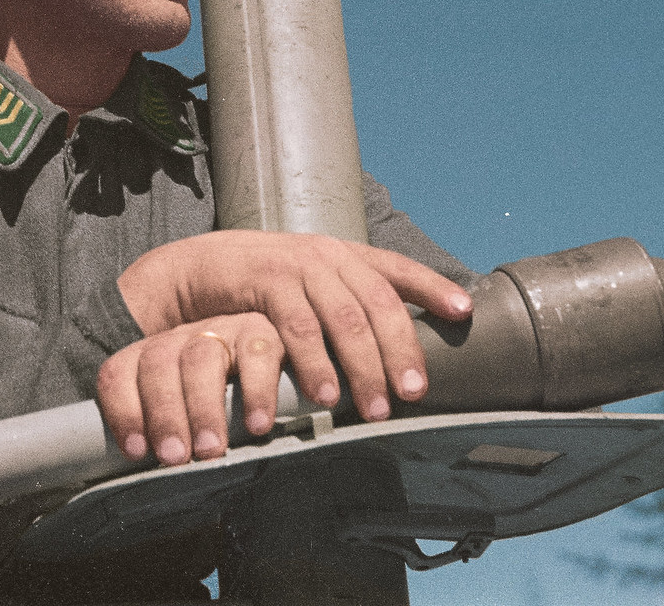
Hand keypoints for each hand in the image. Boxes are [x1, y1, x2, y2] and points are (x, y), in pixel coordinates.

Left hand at [97, 313, 283, 464]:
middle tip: (175, 457)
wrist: (279, 341)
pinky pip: (258, 352)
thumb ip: (169, 435)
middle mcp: (181, 338)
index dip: (123, 412)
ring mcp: (221, 330)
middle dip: (164, 416)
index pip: (119, 373)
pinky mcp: (262, 332)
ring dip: (204, 408)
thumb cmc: (224, 398)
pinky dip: (257, 391)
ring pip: (202, 358)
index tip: (137, 453)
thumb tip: (156, 482)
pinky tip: (257, 424)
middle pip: (158, 365)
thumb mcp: (186, 411)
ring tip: (211, 449)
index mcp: (153, 356)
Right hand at [116, 230, 472, 425]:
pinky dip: (315, 363)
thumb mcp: (312, 288)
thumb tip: (395, 348)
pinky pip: (298, 326)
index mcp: (345, 256)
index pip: (396, 269)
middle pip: (377, 303)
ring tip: (373, 408)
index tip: (463, 312)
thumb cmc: (265, 286)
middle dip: (400, 349)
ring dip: (362, 367)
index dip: (431, 287)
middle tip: (413, 393)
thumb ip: (347, 305)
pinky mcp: (266, 281)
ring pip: (343, 318)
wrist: (200, 267)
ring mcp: (298, 266)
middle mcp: (328, 256)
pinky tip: (325, 394)